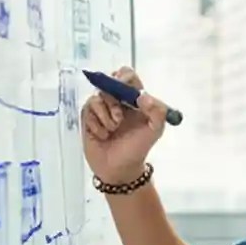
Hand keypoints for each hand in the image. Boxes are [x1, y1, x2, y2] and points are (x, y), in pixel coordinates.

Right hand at [81, 66, 169, 183]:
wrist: (119, 169)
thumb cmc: (138, 148)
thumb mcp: (155, 131)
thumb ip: (157, 112)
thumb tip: (143, 96)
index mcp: (135, 99)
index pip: (127, 75)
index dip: (123, 77)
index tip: (123, 88)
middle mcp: (117, 100)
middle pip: (108, 82)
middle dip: (113, 100)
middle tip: (119, 118)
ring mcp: (101, 108)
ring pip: (97, 97)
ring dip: (106, 117)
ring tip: (112, 131)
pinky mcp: (88, 117)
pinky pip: (88, 109)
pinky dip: (96, 124)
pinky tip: (102, 135)